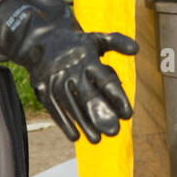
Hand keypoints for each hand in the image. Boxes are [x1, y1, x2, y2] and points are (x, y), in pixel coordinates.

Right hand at [0, 0, 137, 142]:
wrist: (39, 37)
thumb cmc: (77, 43)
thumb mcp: (97, 38)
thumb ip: (118, 42)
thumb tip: (137, 49)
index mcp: (88, 58)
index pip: (105, 80)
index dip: (117, 98)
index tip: (128, 114)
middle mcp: (71, 70)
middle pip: (88, 95)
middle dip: (101, 114)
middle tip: (113, 131)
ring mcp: (55, 80)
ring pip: (71, 106)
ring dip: (83, 124)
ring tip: (96, 139)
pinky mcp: (43, 88)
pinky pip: (54, 108)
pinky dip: (64, 123)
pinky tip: (75, 136)